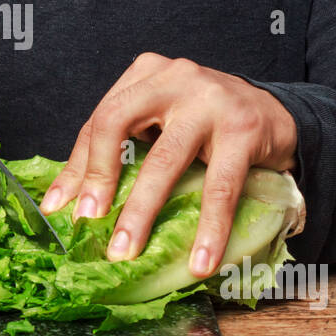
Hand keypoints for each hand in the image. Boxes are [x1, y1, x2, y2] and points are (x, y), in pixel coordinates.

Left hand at [39, 53, 296, 276]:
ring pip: (164, 160)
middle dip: (99, 178)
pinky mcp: (243, 129)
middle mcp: (173, 78)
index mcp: (145, 74)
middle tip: (88, 224)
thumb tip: (72, 202)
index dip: (78, 167)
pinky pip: (220, 187)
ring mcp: (209, 100)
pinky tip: (200, 261)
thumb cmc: (207, 124)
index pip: (100, 121)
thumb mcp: (161, 124)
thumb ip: (124, 149)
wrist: (277, 115)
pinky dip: (209, 229)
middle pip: (118, 123)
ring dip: (142, 211)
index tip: (58, 208)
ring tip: (127, 250)